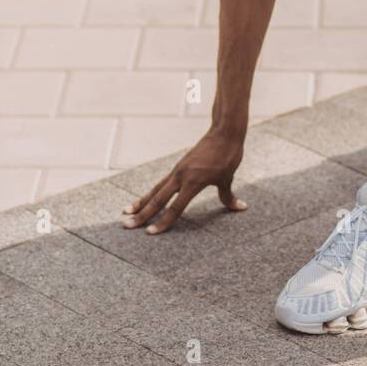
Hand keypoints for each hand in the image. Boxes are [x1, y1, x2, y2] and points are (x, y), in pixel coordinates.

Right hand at [121, 128, 245, 233]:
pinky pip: (161, 183)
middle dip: (142, 214)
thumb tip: (240, 207)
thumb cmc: (227, 155)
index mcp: (193, 182)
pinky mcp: (178, 168)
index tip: (150, 233)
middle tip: (125, 225)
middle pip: (157, 199)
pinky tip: (143, 200)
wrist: (223, 132)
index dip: (163, 222)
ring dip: (140, 203)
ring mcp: (178, 171)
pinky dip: (151, 193)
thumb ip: (228, 195)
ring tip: (125, 213)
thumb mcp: (228, 178)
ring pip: (155, 190)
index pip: (175, 207)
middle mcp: (181, 176)